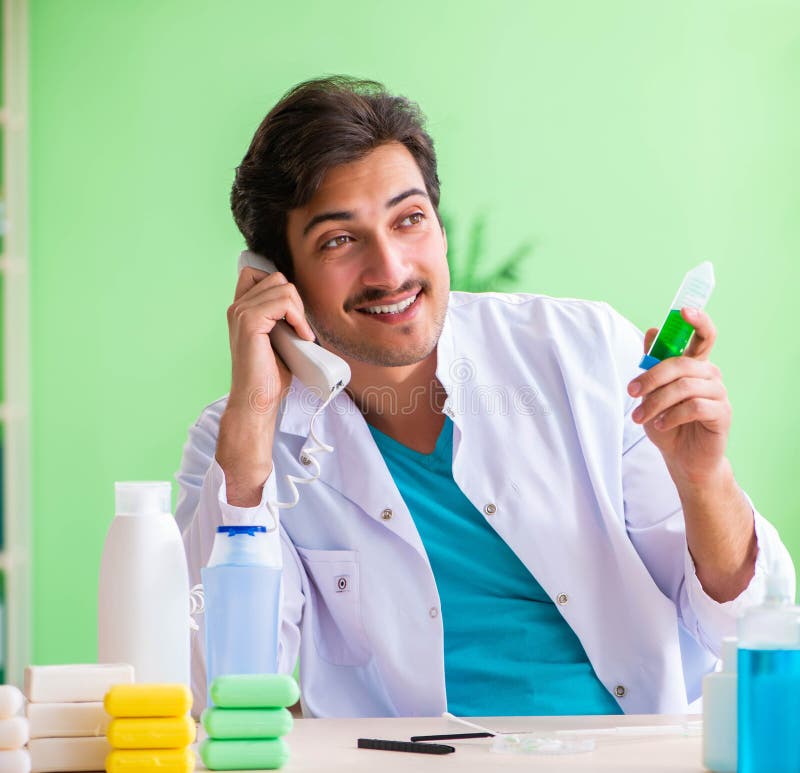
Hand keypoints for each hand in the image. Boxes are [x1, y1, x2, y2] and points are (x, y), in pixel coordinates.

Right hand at [217, 266, 314, 505]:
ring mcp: (241, 312)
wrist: (258, 401)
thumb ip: (281, 316)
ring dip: (300, 311)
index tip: (293, 316)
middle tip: (300, 328)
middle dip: (295, 300)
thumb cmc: (270, 375)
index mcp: (241, 308)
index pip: (259, 273)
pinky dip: (299, 318)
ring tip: (301, 334)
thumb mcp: (278, 337)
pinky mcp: (250, 322)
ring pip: (283, 287)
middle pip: (277, 278)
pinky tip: (302, 336)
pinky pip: (284, 302)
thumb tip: (301, 301)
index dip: (282, 288)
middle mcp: (237, 306)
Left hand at [627, 307, 730, 485]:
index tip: (683, 310)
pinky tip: (662, 424)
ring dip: (657, 402)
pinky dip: (673, 415)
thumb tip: (653, 332)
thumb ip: (654, 364)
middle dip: (651, 377)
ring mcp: (718, 394)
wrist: (682, 457)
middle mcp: (709, 375)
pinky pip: (695, 406)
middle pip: (681, 364)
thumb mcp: (652, 392)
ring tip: (641, 418)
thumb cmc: (668, 422)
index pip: (703, 336)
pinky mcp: (722, 414)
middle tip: (632, 393)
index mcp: (694, 365)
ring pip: (685, 386)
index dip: (697, 321)